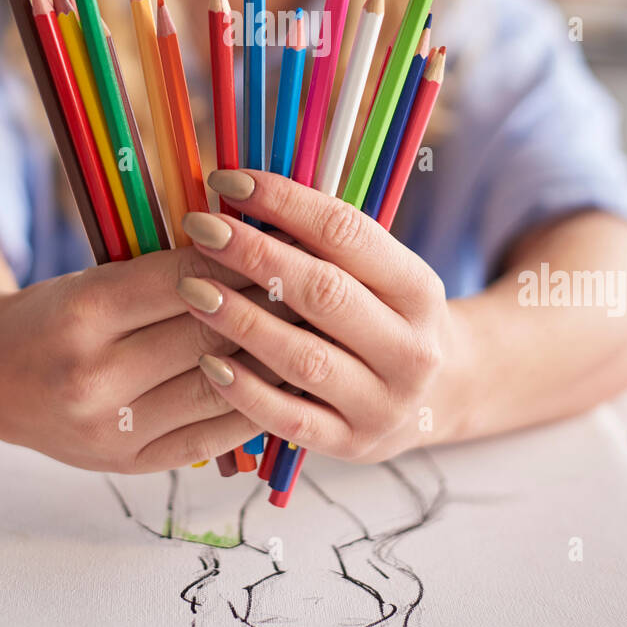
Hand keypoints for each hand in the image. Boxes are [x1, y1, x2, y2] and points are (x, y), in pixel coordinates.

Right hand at [0, 242, 297, 472]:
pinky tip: (289, 378)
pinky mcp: (133, 465)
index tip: (284, 236)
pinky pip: (216, 434)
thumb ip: (167, 267)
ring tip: (314, 326)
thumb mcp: (96, 275)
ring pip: (221, 386)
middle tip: (316, 277)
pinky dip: (259, 403)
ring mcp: (113, 431)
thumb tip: (259, 245)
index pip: (183, 278)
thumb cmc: (55, 312)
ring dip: (275, 354)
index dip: (240, 256)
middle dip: (267, 302)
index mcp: (81, 313)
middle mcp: (94, 377)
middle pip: (207, 333)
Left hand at [175, 168, 464, 463]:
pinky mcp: (354, 445)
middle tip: (201, 228)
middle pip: (325, 292)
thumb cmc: (383, 319)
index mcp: (418, 290)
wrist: (435, 399)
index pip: (347, 233)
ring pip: (305, 358)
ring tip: (192, 289)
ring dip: (242, 320)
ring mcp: (384, 403)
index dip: (284, 202)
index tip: (229, 180)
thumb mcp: (379, 275)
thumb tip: (243, 192)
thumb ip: (324, 243)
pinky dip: (247, 391)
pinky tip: (209, 363)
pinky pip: (291, 419)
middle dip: (255, 255)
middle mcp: (411, 348)